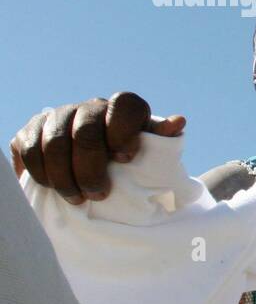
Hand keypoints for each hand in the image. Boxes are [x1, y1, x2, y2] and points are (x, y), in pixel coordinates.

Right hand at [9, 92, 185, 203]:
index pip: (126, 105)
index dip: (124, 131)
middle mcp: (90, 107)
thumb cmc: (129, 162)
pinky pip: (28, 148)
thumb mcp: (151, 153)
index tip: (125, 159)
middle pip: (86, 131)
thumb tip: (178, 121)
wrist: (94, 168)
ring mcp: (58, 116)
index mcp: (122, 109)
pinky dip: (40, 172)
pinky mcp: (32, 131)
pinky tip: (52, 186)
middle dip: (91, 168)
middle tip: (98, 194)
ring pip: (54, 142)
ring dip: (64, 176)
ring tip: (77, 198)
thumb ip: (162, 140)